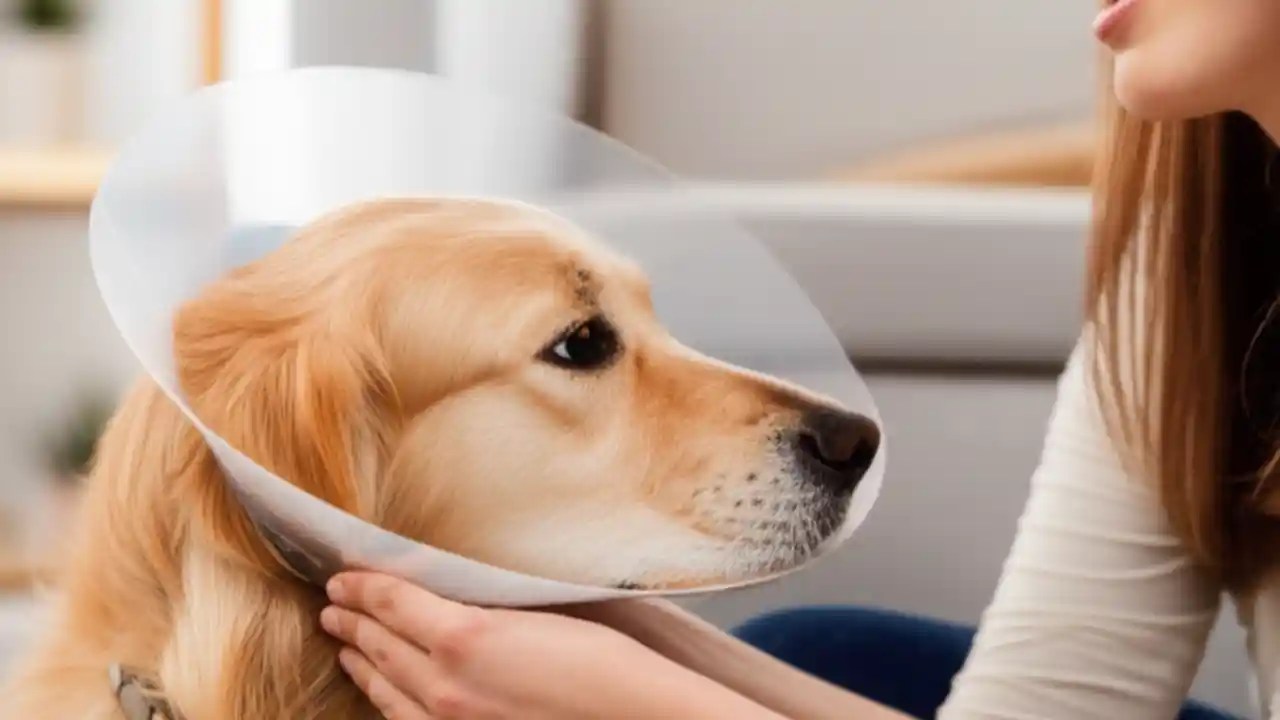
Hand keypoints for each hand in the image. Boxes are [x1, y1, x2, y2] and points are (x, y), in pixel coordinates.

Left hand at [321, 571, 780, 719]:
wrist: (629, 718)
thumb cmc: (601, 660)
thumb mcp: (534, 613)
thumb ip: (477, 610)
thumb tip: (445, 600)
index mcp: (463, 636)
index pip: (392, 602)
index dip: (362, 586)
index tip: (342, 575)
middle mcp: (445, 684)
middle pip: (381, 645)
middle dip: (352, 622)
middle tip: (333, 605)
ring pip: (387, 689)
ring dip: (362, 663)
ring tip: (345, 646)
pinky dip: (387, 702)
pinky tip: (384, 693)